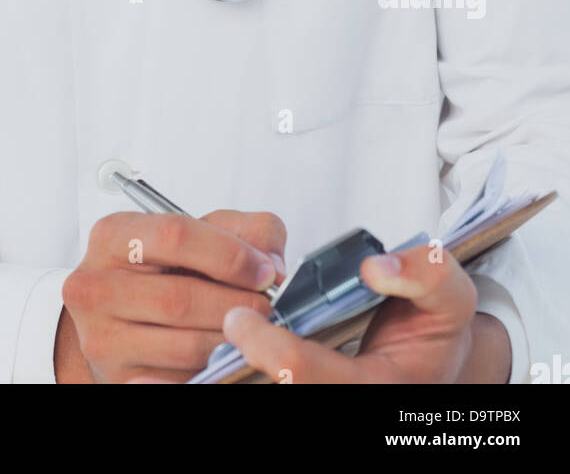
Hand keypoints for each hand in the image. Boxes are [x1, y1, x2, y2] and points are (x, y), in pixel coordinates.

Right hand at [56, 209, 286, 382]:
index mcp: (113, 235)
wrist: (117, 316)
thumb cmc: (162, 269)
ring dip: (231, 339)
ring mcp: (101, 335)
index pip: (175, 235)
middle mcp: (95, 284)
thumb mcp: (197, 233)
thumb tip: (271, 260)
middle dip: (237, 303)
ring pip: (185, 343)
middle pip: (180, 297)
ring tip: (249, 328)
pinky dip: (212, 365)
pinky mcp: (117, 376)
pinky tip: (223, 348)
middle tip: (267, 305)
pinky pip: (181, 377)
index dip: (229, 254)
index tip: (264, 270)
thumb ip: (242, 229)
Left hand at [221, 244, 510, 383]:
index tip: (240, 317)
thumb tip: (376, 268)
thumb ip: (426, 273)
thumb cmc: (435, 336)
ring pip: (271, 395)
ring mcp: (329, 407)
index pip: (306, 376)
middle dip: (245, 362)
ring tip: (225, 345)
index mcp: (381, 387)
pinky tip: (231, 359)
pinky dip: (250, 374)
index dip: (266, 346)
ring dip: (242, 373)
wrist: (439, 367)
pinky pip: (273, 390)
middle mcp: (353, 404)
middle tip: (226, 326)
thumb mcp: (451, 298)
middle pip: (281, 392)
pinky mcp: (316, 399)